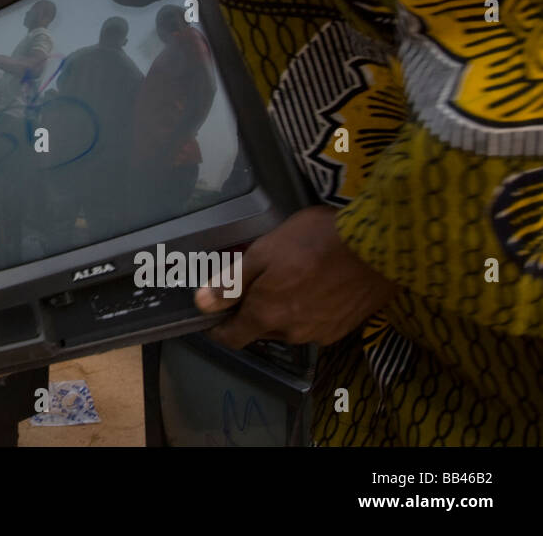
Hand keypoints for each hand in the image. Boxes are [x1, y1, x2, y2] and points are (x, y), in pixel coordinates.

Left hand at [195, 205, 400, 347]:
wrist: (380, 245)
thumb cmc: (314, 242)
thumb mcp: (264, 253)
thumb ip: (232, 282)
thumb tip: (201, 304)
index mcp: (267, 316)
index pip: (233, 338)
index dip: (219, 328)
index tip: (214, 315)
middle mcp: (293, 334)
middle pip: (261, 329)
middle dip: (253, 311)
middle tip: (258, 279)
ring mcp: (323, 333)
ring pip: (290, 327)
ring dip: (284, 309)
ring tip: (291, 277)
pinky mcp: (346, 327)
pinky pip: (315, 323)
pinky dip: (309, 309)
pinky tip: (317, 284)